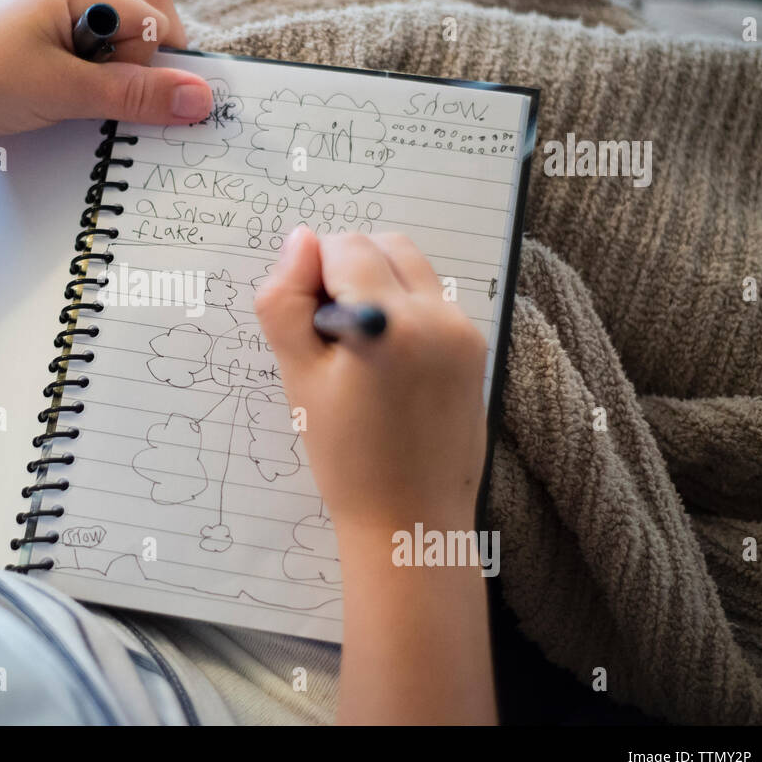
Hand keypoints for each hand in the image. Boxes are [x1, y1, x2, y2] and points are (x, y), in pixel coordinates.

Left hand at [0, 0, 214, 158]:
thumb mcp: (66, 92)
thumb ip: (135, 95)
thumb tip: (200, 99)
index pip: (154, 16)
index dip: (163, 63)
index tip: (162, 105)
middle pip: (144, 21)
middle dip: (149, 67)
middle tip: (128, 105)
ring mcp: (54, 26)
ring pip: (119, 50)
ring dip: (121, 83)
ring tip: (94, 111)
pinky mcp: (42, 56)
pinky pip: (93, 68)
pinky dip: (98, 93)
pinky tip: (78, 115)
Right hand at [254, 225, 488, 537]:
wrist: (410, 520)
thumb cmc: (346, 459)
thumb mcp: (298, 379)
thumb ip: (286, 302)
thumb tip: (299, 241)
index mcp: (390, 324)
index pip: (344, 247)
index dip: (312, 275)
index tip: (307, 326)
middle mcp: (438, 317)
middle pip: (383, 244)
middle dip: (348, 269)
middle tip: (328, 334)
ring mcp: (464, 331)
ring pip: (412, 266)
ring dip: (377, 283)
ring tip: (358, 348)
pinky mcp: (475, 347)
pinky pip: (432, 298)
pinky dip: (403, 307)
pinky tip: (386, 364)